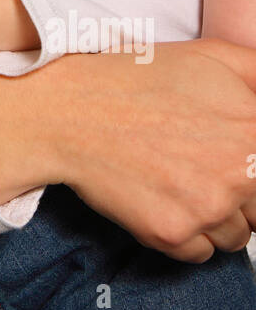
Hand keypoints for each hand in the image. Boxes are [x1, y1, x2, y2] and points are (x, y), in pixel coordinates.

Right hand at [0, 38, 255, 262]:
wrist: (71, 111)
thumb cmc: (136, 81)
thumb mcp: (211, 56)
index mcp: (253, 130)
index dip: (248, 168)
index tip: (230, 165)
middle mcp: (239, 173)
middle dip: (238, 195)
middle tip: (199, 168)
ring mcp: (206, 207)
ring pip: (234, 236)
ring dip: (212, 217)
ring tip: (176, 181)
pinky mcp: (173, 233)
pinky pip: (200, 253)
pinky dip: (185, 234)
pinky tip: (160, 199)